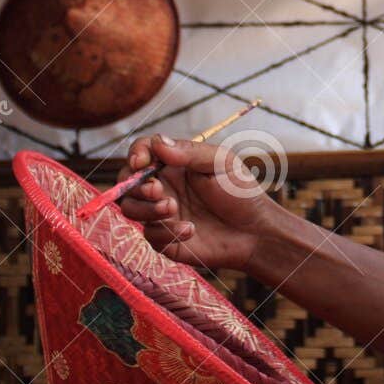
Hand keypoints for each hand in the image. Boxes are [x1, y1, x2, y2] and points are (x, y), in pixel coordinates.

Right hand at [116, 134, 285, 274]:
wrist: (256, 231)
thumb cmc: (241, 192)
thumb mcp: (221, 163)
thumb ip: (190, 153)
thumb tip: (158, 143)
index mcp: (173, 164)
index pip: (142, 152)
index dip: (136, 154)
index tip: (141, 162)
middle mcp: (163, 187)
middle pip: (127, 182)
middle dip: (135, 185)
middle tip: (157, 190)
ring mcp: (162, 214)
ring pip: (131, 209)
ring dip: (146, 209)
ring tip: (173, 208)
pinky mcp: (166, 239)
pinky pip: (150, 235)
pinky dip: (166, 232)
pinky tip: (191, 230)